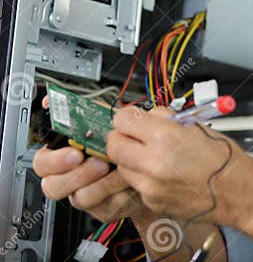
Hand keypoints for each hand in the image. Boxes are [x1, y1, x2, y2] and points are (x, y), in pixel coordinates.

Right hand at [34, 96, 150, 221]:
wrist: (154, 162)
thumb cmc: (124, 139)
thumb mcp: (104, 120)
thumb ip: (79, 108)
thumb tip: (50, 99)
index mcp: (64, 155)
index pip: (42, 163)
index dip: (54, 160)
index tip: (75, 153)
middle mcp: (71, 178)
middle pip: (53, 186)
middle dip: (77, 175)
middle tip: (100, 164)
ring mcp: (86, 195)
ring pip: (80, 198)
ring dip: (103, 183)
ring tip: (121, 170)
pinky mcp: (105, 209)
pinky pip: (107, 207)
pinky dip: (121, 193)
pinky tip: (131, 182)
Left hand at [107, 106, 244, 221]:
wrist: (237, 191)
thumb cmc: (223, 158)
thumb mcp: (196, 125)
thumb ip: (165, 119)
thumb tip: (146, 116)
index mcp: (166, 137)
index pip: (122, 119)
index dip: (128, 117)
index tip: (133, 119)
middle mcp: (154, 162)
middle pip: (113, 145)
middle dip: (122, 137)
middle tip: (135, 136)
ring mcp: (151, 185)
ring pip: (121, 166)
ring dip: (131, 159)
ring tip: (153, 156)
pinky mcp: (151, 202)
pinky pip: (135, 184)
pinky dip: (144, 177)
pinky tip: (163, 173)